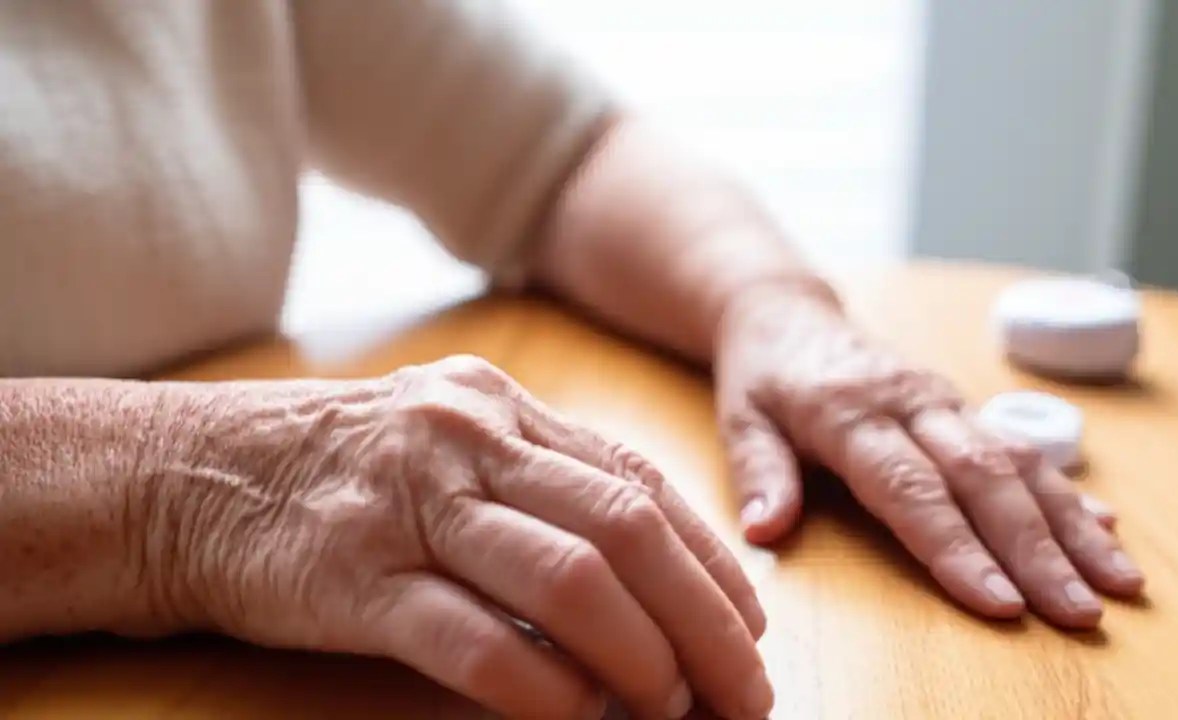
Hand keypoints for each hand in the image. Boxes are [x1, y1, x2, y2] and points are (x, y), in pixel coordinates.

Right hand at [154, 356, 770, 719]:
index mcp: (500, 411)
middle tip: (743, 690)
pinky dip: (541, 686)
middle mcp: (467, 444)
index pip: (639, 485)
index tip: (749, 627)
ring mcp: (411, 507)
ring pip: (567, 580)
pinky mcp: (356, 577)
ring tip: (675, 708)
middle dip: (703, 618)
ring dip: (640, 655)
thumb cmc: (341, 475)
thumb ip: (540, 491)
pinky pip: (473, 638)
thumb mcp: (448, 446)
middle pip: (624, 530)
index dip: (710, 563)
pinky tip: (579, 718)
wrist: (194, 480)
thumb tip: (647, 579)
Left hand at [714, 280, 1144, 627]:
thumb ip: (759, 475)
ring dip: (1072, 527)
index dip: (956, 547)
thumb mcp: (741, 420)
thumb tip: (766, 533)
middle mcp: (913, 404)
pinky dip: (1066, 492)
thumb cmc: (764, 378)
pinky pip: (1025, 448)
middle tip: (1079, 612)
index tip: (1000, 604)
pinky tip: (1106, 531)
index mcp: (851, 412)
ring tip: (1119, 583)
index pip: (911, 487)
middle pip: (985, 478)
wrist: (788, 314)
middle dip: (1037, 550)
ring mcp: (947, 403)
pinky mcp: (966, 406)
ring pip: (1020, 463)